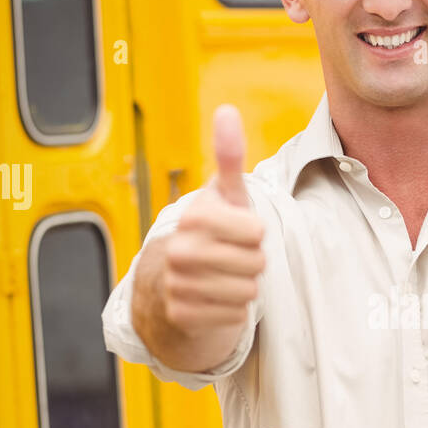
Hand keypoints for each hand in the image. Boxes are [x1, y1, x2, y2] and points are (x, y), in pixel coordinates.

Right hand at [163, 105, 266, 336]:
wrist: (170, 282)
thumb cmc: (210, 232)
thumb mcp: (223, 196)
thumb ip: (229, 156)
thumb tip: (227, 110)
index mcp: (193, 216)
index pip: (257, 231)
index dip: (255, 233)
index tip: (239, 230)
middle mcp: (179, 250)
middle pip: (257, 262)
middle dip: (253, 262)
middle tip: (232, 257)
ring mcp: (177, 285)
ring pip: (248, 291)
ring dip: (244, 287)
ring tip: (224, 277)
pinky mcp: (182, 316)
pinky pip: (236, 316)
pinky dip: (233, 311)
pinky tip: (215, 299)